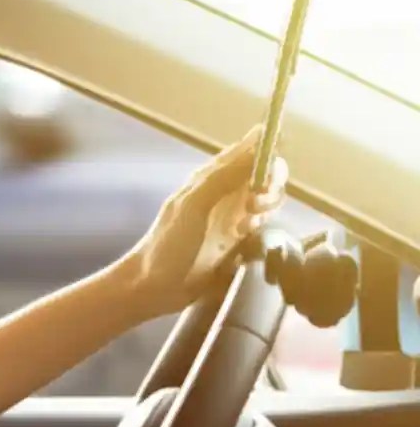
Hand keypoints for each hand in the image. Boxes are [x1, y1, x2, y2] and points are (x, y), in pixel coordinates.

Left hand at [122, 124, 287, 316]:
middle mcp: (226, 192)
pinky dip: (264, 227)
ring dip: (268, 207)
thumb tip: (257, 138)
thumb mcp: (193, 204)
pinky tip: (246, 238)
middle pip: (268, 173)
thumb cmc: (168, 244)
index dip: (267, 151)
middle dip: (271, 184)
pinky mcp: (241, 241)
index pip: (249, 150)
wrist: (155, 287)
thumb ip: (223, 175)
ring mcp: (234, 216)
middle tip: (254, 204)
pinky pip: (266, 225)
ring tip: (246, 225)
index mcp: (211, 177)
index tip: (269, 169)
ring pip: (269, 199)